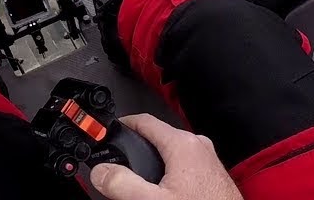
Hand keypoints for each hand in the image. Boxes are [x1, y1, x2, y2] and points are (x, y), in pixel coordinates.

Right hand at [89, 114, 241, 199]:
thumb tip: (101, 172)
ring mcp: (208, 160)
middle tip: (118, 161)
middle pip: (158, 138)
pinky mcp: (212, 175)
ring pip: (171, 153)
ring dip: (153, 164)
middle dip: (137, 149)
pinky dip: (168, 173)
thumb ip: (123, 185)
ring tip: (137, 180)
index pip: (145, 121)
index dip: (124, 124)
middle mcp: (198, 146)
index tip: (110, 131)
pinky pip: (183, 166)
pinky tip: (162, 191)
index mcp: (183, 144)